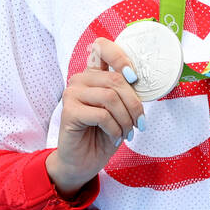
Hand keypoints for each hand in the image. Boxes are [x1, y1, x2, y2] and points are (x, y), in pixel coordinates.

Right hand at [46, 37, 144, 194]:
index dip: (122, 59)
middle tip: (139, 123)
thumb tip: (140, 81)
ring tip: (127, 132)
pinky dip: (115, 128)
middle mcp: (81, 79)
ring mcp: (72, 94)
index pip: (103, 48)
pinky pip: (102, 115)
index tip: (134, 78)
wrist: (84, 161)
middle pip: (116, 80)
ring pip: (110, 97)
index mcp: (94, 74)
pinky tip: (114, 137)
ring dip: (125, 119)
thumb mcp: (121, 110)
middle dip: (134, 104)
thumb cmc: (104, 134)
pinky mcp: (69, 111)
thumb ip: (125, 92)